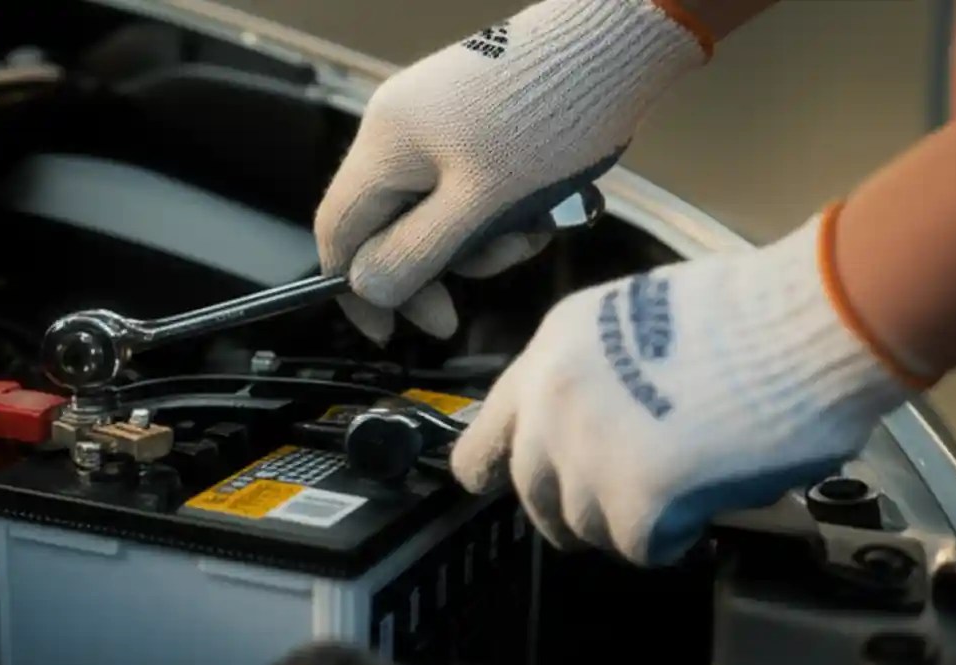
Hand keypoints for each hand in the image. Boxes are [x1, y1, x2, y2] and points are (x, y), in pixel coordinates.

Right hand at [314, 0, 710, 343]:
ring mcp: (433, 116)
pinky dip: (492, 211)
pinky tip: (535, 211)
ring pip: (431, 209)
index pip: (338, 230)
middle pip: (388, 224)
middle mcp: (396, 124)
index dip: (356, 289)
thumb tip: (366, 290)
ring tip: (527, 236)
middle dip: (433, 268)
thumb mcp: (482, 204)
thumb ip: (417, 253)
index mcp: (386, 143)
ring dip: (475, 242)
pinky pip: (462, 183)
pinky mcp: (469, 116)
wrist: (617, 41)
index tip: (390, 332)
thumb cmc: (553, 119)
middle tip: (465, 307)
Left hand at [449, 211, 909, 564]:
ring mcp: (587, 452)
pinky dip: (670, 539)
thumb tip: (599, 431)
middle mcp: (552, 404)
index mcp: (550, 353)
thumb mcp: (634, 321)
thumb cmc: (746, 311)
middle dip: (568, 510)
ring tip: (678, 494)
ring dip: (626, 523)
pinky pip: (638, 546)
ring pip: (585, 524)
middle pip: (533, 491)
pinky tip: (700, 511)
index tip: (494, 485)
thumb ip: (595, 380)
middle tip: (614, 511)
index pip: (487, 431)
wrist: (803, 320)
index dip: (491, 466)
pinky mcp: (634, 496)